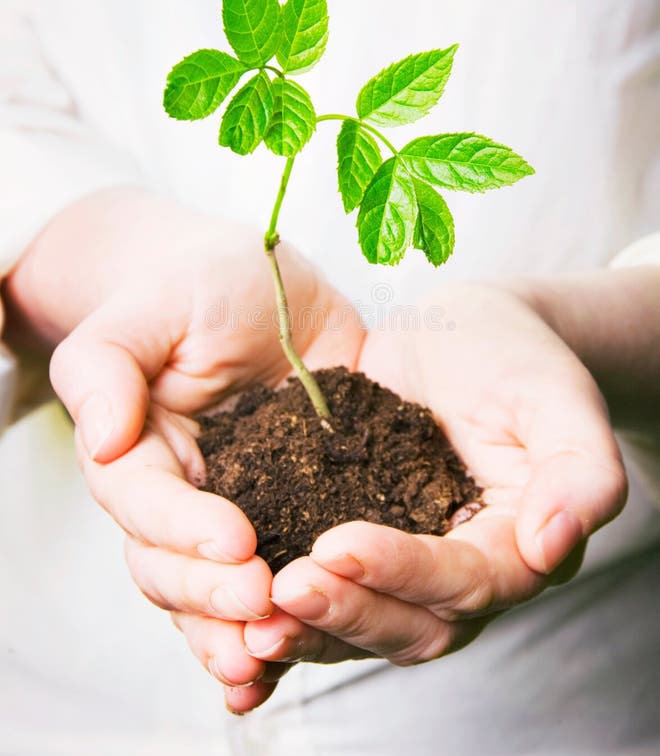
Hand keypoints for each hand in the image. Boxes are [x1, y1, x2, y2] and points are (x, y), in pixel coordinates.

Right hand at [5, 187, 363, 711]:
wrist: (263, 286)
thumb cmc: (198, 286)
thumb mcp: (151, 308)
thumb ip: (109, 364)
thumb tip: (101, 438)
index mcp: (139, 449)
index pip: (146, 503)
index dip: (182, 530)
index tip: (236, 543)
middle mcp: (182, 494)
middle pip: (172, 568)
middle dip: (210, 595)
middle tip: (261, 603)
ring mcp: (239, 508)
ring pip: (216, 593)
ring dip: (237, 635)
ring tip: (270, 660)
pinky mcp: (296, 509)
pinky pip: (282, 576)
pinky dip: (284, 627)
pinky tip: (296, 664)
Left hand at [243, 282, 626, 678]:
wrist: (465, 335)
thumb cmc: (516, 356)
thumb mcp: (557, 396)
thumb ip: (580, 470)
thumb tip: (552, 547)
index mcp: (514, 547)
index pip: (464, 583)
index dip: (403, 572)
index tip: (337, 544)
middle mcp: (459, 573)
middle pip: (408, 625)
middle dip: (344, 612)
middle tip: (280, 592)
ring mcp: (403, 562)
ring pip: (360, 620)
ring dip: (305, 625)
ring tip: (248, 611)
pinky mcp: (354, 537)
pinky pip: (324, 585)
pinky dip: (283, 605)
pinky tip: (229, 600)